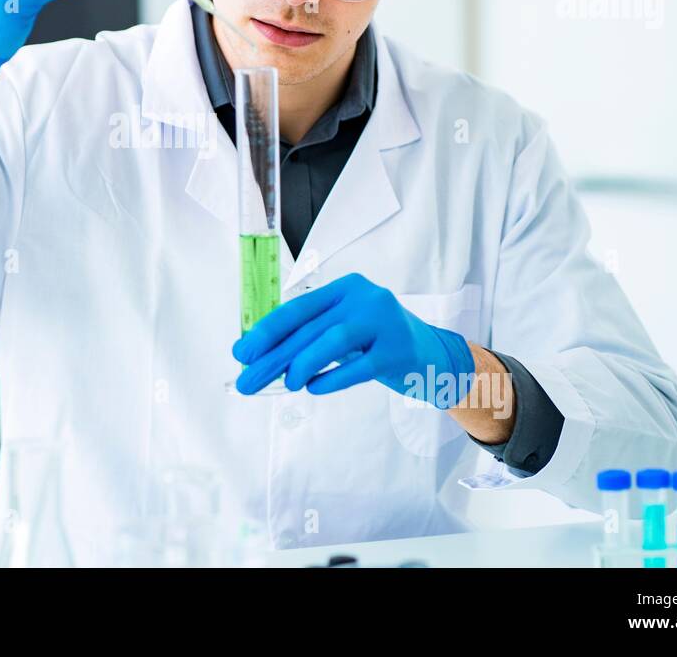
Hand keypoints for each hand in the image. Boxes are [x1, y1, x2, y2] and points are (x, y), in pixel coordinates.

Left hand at [231, 273, 475, 402]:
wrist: (433, 356)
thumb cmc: (377, 342)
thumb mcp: (344, 329)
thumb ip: (307, 337)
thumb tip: (256, 356)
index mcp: (345, 288)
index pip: (297, 308)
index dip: (266, 331)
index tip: (242, 353)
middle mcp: (365, 298)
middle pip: (310, 328)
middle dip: (274, 356)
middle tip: (249, 379)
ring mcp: (384, 322)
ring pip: (333, 340)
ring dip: (302, 363)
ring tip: (287, 383)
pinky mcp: (398, 350)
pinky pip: (358, 367)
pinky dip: (332, 379)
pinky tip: (314, 388)